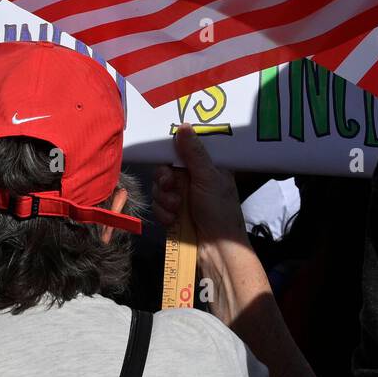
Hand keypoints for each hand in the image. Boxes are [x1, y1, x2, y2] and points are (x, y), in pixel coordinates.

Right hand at [152, 127, 315, 376]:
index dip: (172, 154)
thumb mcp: (208, 177)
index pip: (184, 151)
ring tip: (176, 209)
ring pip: (159, 188)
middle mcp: (195, 180)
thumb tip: (183, 126)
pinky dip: (163, 213)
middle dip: (165, 180)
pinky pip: (158, 206)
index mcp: (208, 167)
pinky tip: (172, 220)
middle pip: (166, 169)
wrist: (217, 250)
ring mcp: (184, 198)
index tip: (168, 159)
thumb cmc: (219, 211)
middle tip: (171, 187)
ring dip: (164, 199)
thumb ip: (193, 153)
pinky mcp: (174, 215)